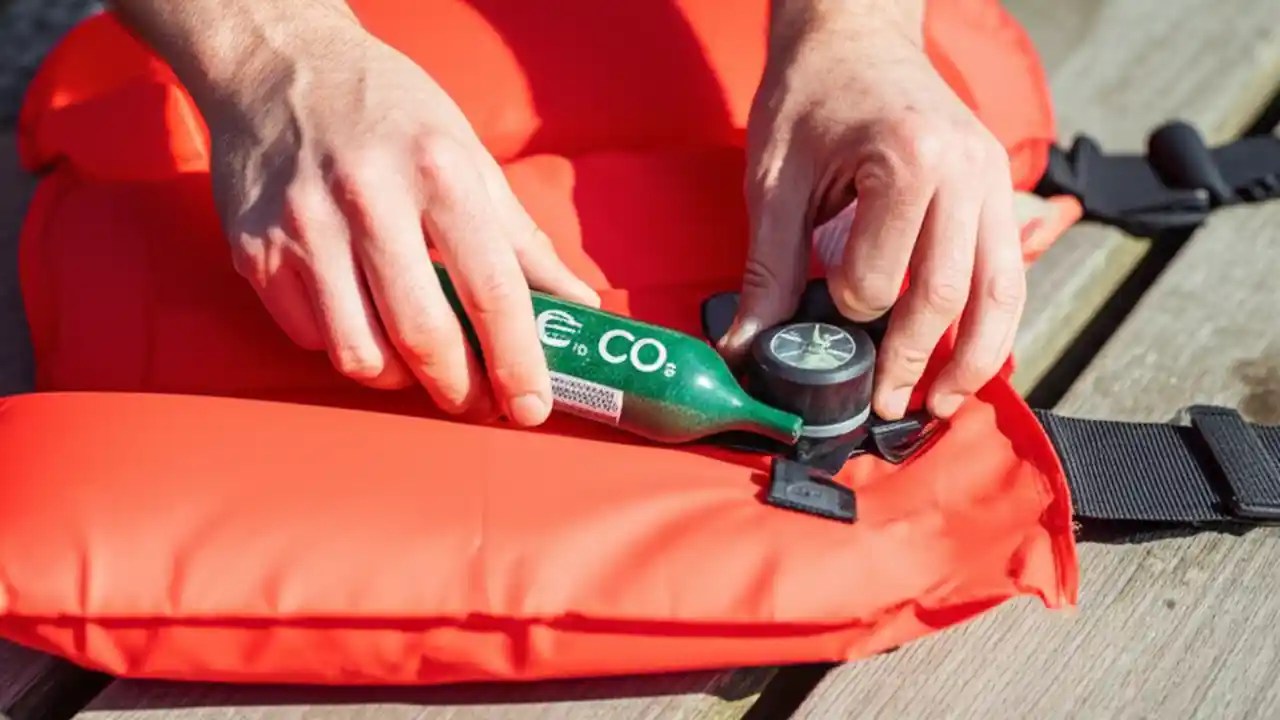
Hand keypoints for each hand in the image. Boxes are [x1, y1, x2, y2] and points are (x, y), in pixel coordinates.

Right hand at [201, 14, 598, 424]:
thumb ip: (524, 242)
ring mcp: (302, 227)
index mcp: (438, 172)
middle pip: (423, 335)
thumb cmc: (389, 112)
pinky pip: (309, 337)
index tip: (531, 406)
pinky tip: (363, 319)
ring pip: (359, 353)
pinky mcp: (253, 251)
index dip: (517, 361)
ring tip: (422, 364)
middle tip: (479, 403)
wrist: (277, 65)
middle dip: (460, 390)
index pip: (491, 290)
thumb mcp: (470, 157)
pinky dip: (346, 345)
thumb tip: (577, 307)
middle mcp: (367, 199)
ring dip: (402, 378)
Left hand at [719, 7, 1024, 420]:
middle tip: (887, 408)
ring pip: (1000, 294)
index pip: (878, 278)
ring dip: (974, 360)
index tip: (820, 325)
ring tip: (941, 404)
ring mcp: (992, 177)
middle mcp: (963, 170)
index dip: (845, 315)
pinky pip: (1010, 271)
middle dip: (913, 362)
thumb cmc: (811, 94)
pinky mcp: (1001, 185)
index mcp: (905, 159)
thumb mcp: (775, 179)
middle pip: (949, 296)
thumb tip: (748, 347)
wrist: (855, 32)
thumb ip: (769, 269)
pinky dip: (993, 323)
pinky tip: (968, 359)